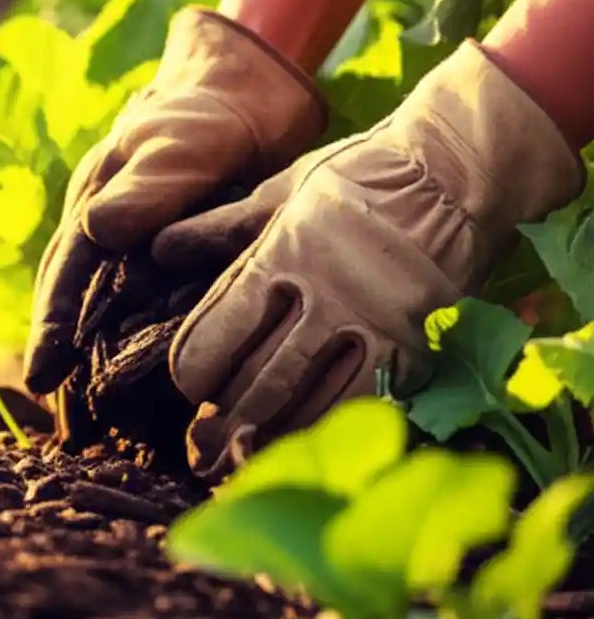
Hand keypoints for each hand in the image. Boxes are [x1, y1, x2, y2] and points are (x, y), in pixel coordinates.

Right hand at [21, 8, 326, 418]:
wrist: (250, 100)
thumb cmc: (208, 117)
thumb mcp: (179, 145)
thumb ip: (147, 187)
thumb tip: (100, 231)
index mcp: (92, 209)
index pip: (64, 277)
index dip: (51, 329)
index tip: (42, 379)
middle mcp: (107, 241)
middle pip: (77, 312)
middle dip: (71, 369)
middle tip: (70, 433)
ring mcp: (139, 259)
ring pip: (112, 323)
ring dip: (106, 373)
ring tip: (105, 431)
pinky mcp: (175, 273)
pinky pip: (152, 322)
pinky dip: (147, 358)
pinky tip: (157, 400)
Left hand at [153, 41, 585, 478]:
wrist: (459, 170)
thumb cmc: (362, 173)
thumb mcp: (282, 190)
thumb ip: (223, 228)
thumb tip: (159, 248)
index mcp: (282, 254)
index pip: (218, 332)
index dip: (194, 368)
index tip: (189, 383)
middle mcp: (322, 294)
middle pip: (256, 377)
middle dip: (223, 414)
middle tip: (203, 438)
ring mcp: (370, 323)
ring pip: (303, 399)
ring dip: (267, 430)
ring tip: (240, 448)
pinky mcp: (413, 345)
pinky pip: (358, 400)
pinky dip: (323, 425)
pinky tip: (300, 437)